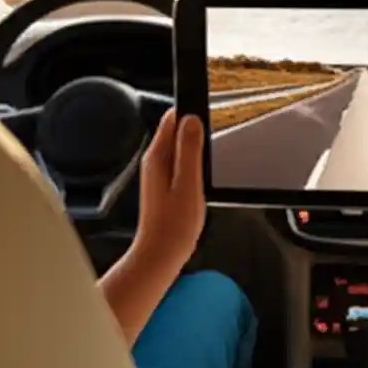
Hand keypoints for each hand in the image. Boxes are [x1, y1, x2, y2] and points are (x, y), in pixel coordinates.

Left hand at [132, 109, 204, 270]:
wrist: (160, 255)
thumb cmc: (174, 226)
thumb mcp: (189, 183)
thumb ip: (190, 150)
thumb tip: (191, 120)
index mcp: (157, 157)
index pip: (171, 118)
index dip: (190, 112)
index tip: (208, 114)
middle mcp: (154, 162)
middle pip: (175, 131)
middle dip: (194, 130)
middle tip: (213, 140)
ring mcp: (158, 174)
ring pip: (178, 147)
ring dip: (194, 148)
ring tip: (210, 157)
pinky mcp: (164, 185)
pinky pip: (180, 163)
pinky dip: (193, 163)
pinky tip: (203, 176)